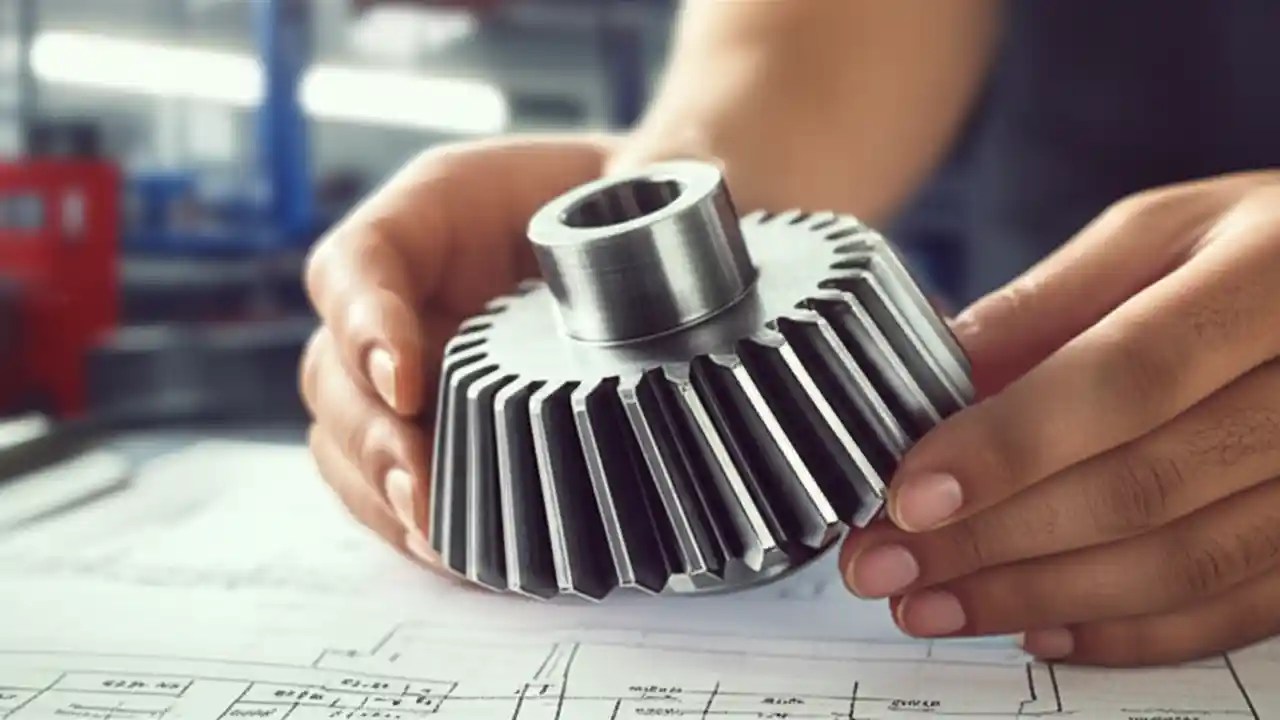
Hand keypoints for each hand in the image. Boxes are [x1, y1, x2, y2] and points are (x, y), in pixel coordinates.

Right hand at [299, 135, 614, 572]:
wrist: (651, 241)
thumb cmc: (622, 196)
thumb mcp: (631, 172)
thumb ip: (642, 182)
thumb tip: (669, 225)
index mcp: (429, 218)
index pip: (359, 263)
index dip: (365, 323)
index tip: (406, 380)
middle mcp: (403, 297)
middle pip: (333, 368)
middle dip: (372, 436)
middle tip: (420, 487)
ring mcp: (413, 366)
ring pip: (347, 435)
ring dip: (383, 492)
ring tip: (438, 537)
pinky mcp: (437, 425)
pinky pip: (391, 480)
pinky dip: (415, 522)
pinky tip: (460, 552)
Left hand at [840, 171, 1279, 665]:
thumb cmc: (1251, 250)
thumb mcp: (1156, 236)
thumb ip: (1047, 305)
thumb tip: (930, 371)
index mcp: (1268, 278)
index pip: (1128, 377)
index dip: (1009, 446)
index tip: (908, 495)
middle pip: (1145, 487)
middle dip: (994, 538)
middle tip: (885, 565)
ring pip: (1185, 563)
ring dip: (1040, 597)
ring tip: (933, 604)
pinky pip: (1238, 610)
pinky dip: (1128, 632)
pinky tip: (1038, 627)